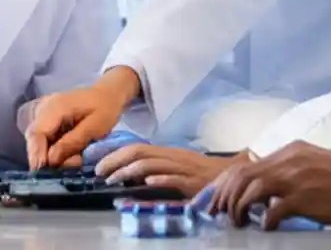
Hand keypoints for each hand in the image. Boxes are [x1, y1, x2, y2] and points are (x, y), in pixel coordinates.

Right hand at [24, 67, 139, 168]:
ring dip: (49, 155)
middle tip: (62, 170)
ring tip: (73, 159)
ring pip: (37, 140)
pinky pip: (43, 139)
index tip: (41, 171)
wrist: (106, 94)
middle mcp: (44, 108)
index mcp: (56, 106)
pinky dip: (52, 150)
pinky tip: (69, 155)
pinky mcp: (45, 120)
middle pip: (33, 137)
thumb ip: (73, 142)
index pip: (37, 132)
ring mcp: (43, 113)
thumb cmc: (104, 109)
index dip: (36, 153)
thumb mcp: (96, 127)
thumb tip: (51, 160)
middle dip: (43, 158)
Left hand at [97, 144, 247, 197]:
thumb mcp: (178, 166)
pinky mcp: (192, 182)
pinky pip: (174, 179)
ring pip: (151, 164)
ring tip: (112, 179)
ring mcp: (182, 168)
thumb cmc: (203, 174)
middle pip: (139, 152)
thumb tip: (135, 176)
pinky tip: (147, 183)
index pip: (137, 148)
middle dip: (115, 160)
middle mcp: (172, 156)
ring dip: (129, 171)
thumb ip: (159, 167)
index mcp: (167, 152)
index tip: (99, 164)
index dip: (116, 154)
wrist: (232, 174)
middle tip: (98, 171)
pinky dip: (160, 180)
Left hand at [206, 141, 330, 229]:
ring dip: (238, 209)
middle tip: (218, 214)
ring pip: (250, 190)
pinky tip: (267, 229)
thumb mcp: (317, 166)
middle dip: (224, 196)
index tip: (219, 199)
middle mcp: (290, 159)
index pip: (248, 165)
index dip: (228, 184)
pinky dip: (264, 222)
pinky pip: (272, 211)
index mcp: (292, 150)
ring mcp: (296, 178)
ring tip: (238, 224)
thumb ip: (293, 171)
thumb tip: (269, 193)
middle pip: (242, 175)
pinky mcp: (305, 198)